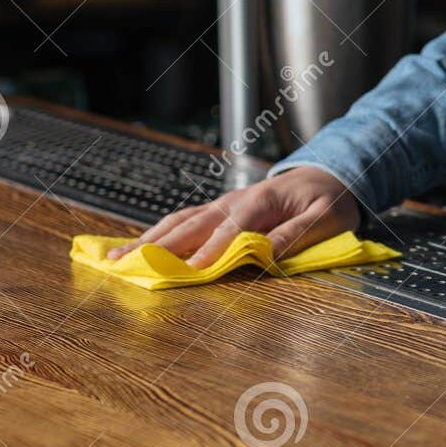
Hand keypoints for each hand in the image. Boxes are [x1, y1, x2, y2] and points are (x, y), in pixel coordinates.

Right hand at [103, 166, 360, 268]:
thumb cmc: (331, 198)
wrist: (330, 171)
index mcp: (263, 201)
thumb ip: (298, 234)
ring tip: (115, 260)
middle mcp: (235, 200)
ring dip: (148, 241)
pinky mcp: (219, 210)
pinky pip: (184, 222)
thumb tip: (264, 253)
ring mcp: (223, 204)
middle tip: (126, 268)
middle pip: (192, 226)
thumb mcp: (328, 216)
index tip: (187, 275)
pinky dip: (157, 235)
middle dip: (159, 248)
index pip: (230, 231)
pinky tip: (135, 248)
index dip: (209, 253)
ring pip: (180, 222)